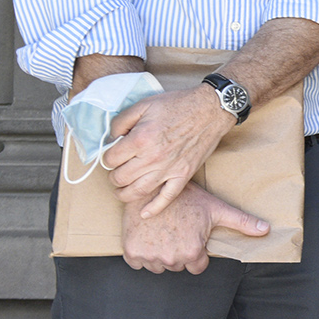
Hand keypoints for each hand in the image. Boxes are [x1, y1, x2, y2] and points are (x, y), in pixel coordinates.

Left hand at [102, 86, 237, 216]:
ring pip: (137, 192)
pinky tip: (144, 214)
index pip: (110, 159)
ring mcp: (168, 169)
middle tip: (116, 170)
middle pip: (120, 178)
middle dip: (113, 175)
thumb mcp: (144, 104)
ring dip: (124, 194)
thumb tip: (111, 137)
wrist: (211, 109)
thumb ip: (121, 121)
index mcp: (140, 140)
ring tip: (121, 190)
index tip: (112, 154)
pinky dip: (154, 209)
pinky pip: (167, 197)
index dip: (107, 157)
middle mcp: (152, 158)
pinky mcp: (183, 175)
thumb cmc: (178, 105)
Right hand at [120, 183, 268, 273]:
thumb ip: (241, 222)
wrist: (151, 187)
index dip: (196, 251)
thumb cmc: (186, 198)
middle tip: (177, 230)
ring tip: (163, 231)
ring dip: (159, 253)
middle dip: (178, 251)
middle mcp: (171, 259)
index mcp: (193, 252)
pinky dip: (141, 252)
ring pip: (158, 266)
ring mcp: (150, 257)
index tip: (191, 235)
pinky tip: (148, 235)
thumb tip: (266, 230)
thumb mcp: (216, 209)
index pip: (196, 266)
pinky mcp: (132, 253)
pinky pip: (138, 263)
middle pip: (177, 265)